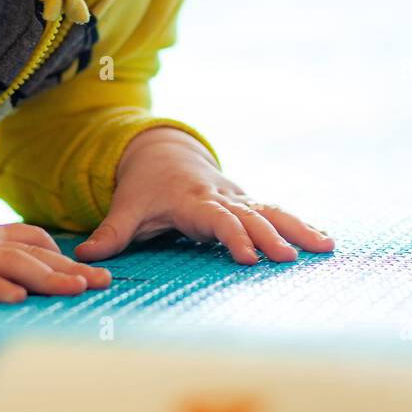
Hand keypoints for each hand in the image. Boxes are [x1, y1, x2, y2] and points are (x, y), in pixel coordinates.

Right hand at [0, 208, 111, 302]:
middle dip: (73, 270)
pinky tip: (17, 298)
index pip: (39, 243)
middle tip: (103, 282)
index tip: (96, 271)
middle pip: (38, 256)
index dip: (68, 257)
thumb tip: (24, 262)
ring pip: (16, 265)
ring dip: (48, 277)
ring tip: (75, 290)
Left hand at [73, 128, 335, 264]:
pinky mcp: (247, 201)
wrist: (163, 152)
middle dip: (270, 236)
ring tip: (325, 245)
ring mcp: (237, 198)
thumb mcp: (126, 207)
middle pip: (250, 215)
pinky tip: (323, 239)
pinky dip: (300, 224)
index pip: (216, 218)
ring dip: (297, 227)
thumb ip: (111, 232)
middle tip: (288, 259)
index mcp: (192, 199)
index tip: (248, 257)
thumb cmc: (144, 186)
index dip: (232, 236)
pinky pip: (277, 211)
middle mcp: (220, 196)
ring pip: (272, 210)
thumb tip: (86, 255)